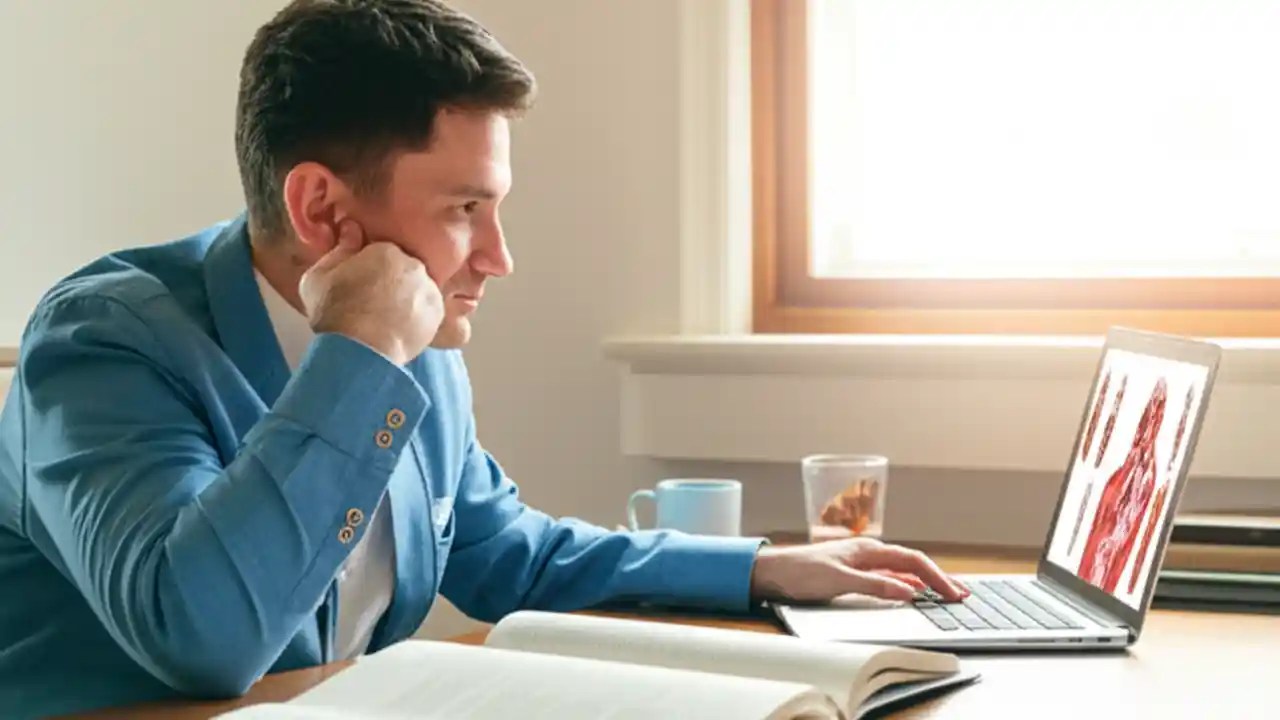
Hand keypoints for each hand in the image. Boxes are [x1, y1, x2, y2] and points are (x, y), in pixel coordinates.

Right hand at [299, 220, 443, 364]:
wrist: (359, 349)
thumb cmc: (333, 311)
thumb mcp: (319, 275)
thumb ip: (339, 249)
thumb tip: (352, 228)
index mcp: (386, 250)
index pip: (382, 253)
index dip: (370, 268)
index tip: (360, 284)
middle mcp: (413, 265)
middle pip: (403, 269)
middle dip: (392, 282)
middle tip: (374, 303)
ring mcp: (429, 289)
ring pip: (418, 289)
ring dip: (408, 298)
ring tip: (387, 319)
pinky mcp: (438, 314)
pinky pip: (428, 309)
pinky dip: (418, 317)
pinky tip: (399, 329)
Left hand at [748, 538, 969, 603]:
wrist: (770, 572)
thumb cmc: (799, 571)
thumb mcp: (839, 580)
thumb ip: (874, 584)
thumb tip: (907, 591)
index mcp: (867, 549)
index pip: (912, 560)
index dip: (936, 577)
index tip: (952, 593)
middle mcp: (867, 552)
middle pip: (912, 563)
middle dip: (938, 577)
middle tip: (961, 593)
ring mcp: (861, 562)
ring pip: (902, 570)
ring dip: (924, 582)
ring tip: (945, 593)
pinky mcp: (852, 573)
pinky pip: (888, 577)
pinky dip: (906, 585)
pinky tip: (912, 593)